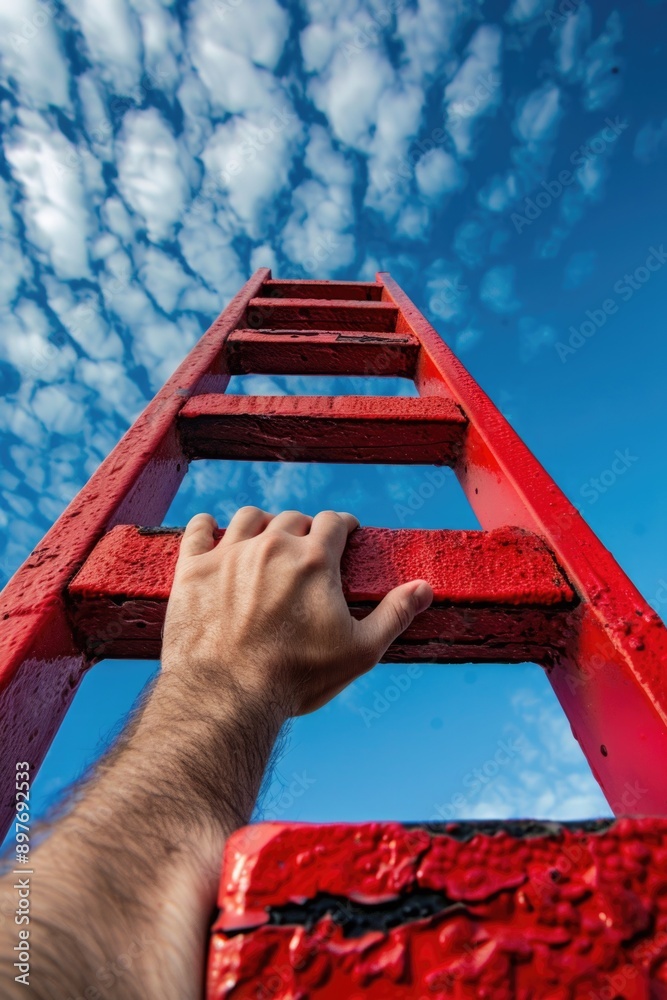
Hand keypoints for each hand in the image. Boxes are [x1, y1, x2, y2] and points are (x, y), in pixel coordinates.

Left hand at [162, 507, 432, 715]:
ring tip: (264, 537)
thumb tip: (425, 588)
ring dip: (261, 524)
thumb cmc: (297, 677)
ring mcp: (229, 553)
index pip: (334, 521)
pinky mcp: (192, 568)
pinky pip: (198, 528)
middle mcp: (272, 544)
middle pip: (292, 518)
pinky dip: (206, 525)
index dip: (343, 526)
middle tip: (306, 547)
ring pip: (248, 517)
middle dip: (304, 529)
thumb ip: (394, 614)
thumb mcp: (360, 651)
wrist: (226, 694)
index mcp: (315, 559)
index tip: (345, 533)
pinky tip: (210, 530)